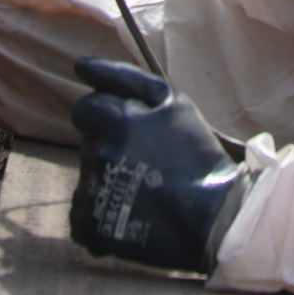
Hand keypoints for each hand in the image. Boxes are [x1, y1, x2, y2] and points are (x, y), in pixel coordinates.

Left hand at [68, 58, 247, 275]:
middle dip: (110, 147)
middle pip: (88, 143)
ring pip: (88, 178)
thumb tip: (80, 65)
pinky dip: (102, 216)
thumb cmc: (196, 155)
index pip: (84, 109)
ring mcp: (90, 194)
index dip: (109, 119)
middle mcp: (96, 154)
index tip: (134, 134)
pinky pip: (84, 214)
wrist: (214, 220)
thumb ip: (124, 77)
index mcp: (113, 120)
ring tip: (145, 192)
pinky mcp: (89, 229)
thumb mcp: (172, 101)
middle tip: (146, 164)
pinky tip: (133, 215)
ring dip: (109, 181)